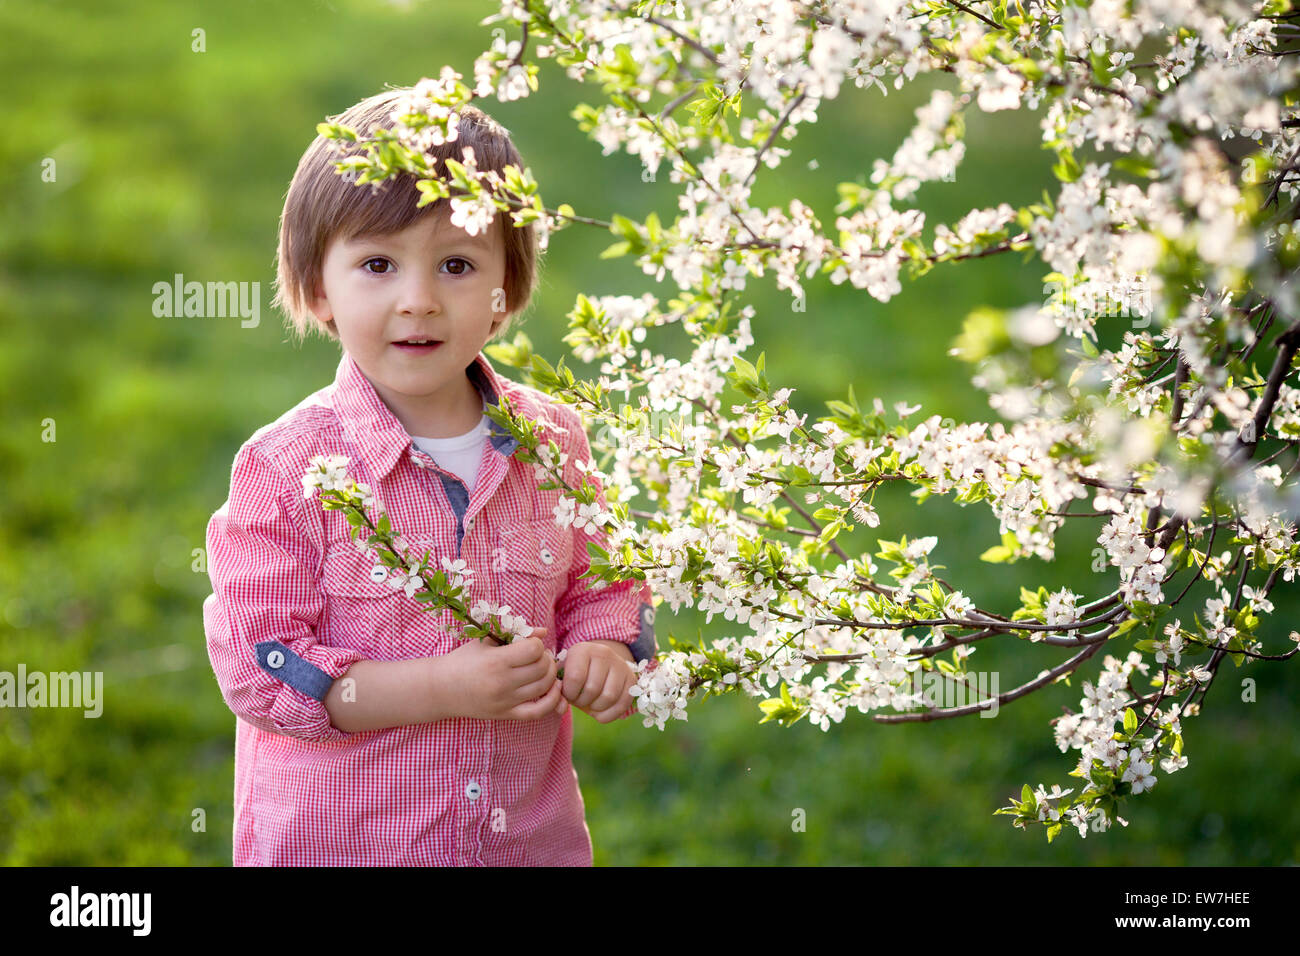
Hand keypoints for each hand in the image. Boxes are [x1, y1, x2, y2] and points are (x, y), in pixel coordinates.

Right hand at [439, 628, 567, 720]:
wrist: (440, 689)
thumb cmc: (463, 660)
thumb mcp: (484, 641)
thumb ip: (514, 633)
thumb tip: (543, 632)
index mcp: (496, 660)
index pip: (534, 649)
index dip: (536, 644)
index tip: (529, 644)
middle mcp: (502, 682)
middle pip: (542, 668)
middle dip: (546, 658)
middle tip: (539, 655)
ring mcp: (505, 701)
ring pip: (544, 687)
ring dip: (550, 675)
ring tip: (543, 668)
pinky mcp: (505, 715)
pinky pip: (538, 712)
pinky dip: (552, 701)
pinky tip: (553, 689)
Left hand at [560, 641, 636, 722]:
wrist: (598, 664)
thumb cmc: (576, 673)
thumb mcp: (564, 677)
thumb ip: (557, 693)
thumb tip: (561, 708)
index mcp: (582, 650)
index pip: (575, 677)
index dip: (570, 693)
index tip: (569, 694)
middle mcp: (603, 653)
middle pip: (592, 689)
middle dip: (583, 702)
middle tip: (580, 700)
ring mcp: (620, 665)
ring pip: (609, 697)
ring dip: (596, 708)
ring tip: (591, 704)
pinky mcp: (632, 679)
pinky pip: (623, 704)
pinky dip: (610, 715)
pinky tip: (601, 712)